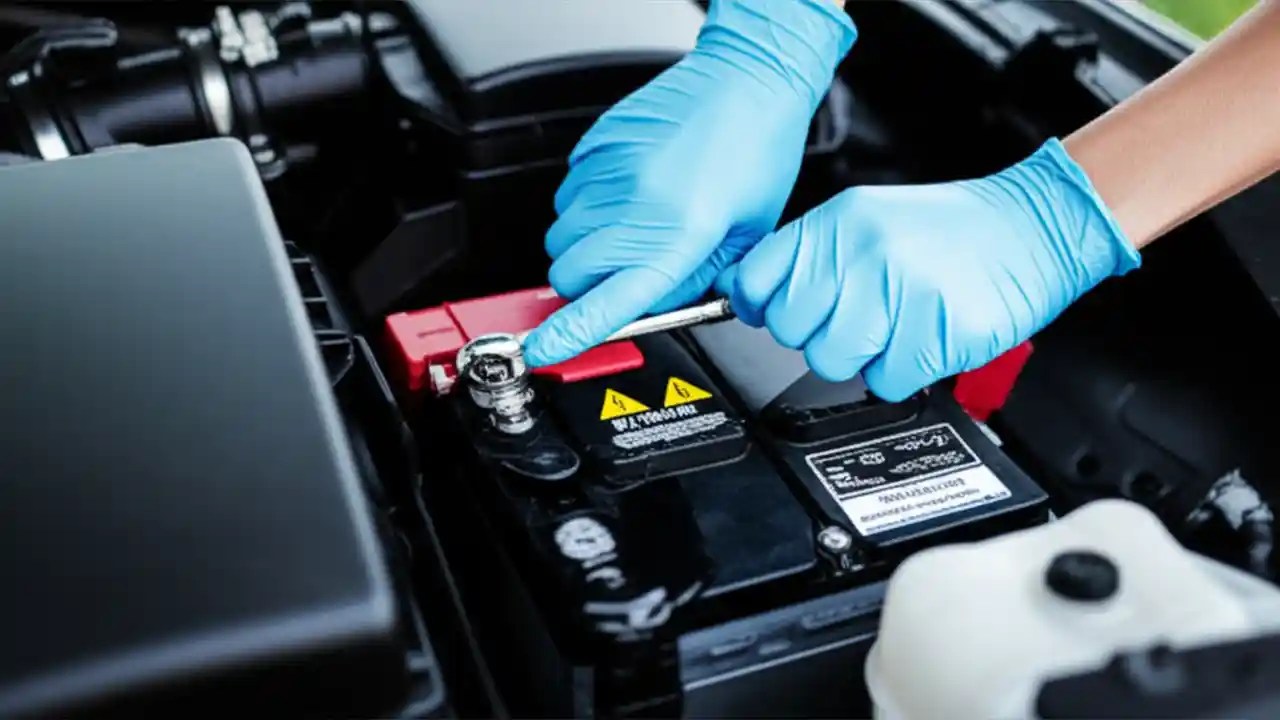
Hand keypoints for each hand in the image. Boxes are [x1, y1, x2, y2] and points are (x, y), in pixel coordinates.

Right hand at [522, 0, 856, 366]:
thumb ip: (696, 282)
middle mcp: (634, 206)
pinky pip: (567, 195)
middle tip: (623, 273)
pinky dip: (586, 207)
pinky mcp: (595, 148)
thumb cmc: (756, 152)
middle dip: (585, 287)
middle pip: (567, 274)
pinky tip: (627, 193)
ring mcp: (607, 174)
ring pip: (561, 236)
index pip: (606, 300)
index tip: (540, 350)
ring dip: (585, 246)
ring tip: (632, 225)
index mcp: (677, 236)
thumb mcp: (745, 238)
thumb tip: (655, 306)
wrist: (745, 80)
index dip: (568, 333)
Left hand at [719, 138, 1141, 400]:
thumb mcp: (868, 219)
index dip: (762, 307)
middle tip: (858, 319)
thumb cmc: (954, 232)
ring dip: (862, 357)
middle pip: (790, 331)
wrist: (1037, 227)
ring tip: (896, 327)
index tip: (783, 312)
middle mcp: (862, 253)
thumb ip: (809, 256)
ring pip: (831, 362)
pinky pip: (885, 381)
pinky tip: (923, 339)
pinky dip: (904, 372)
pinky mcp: (934, 334)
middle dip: (819, 334)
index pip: (754, 282)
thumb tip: (746, 293)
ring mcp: (898, 293)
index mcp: (838, 222)